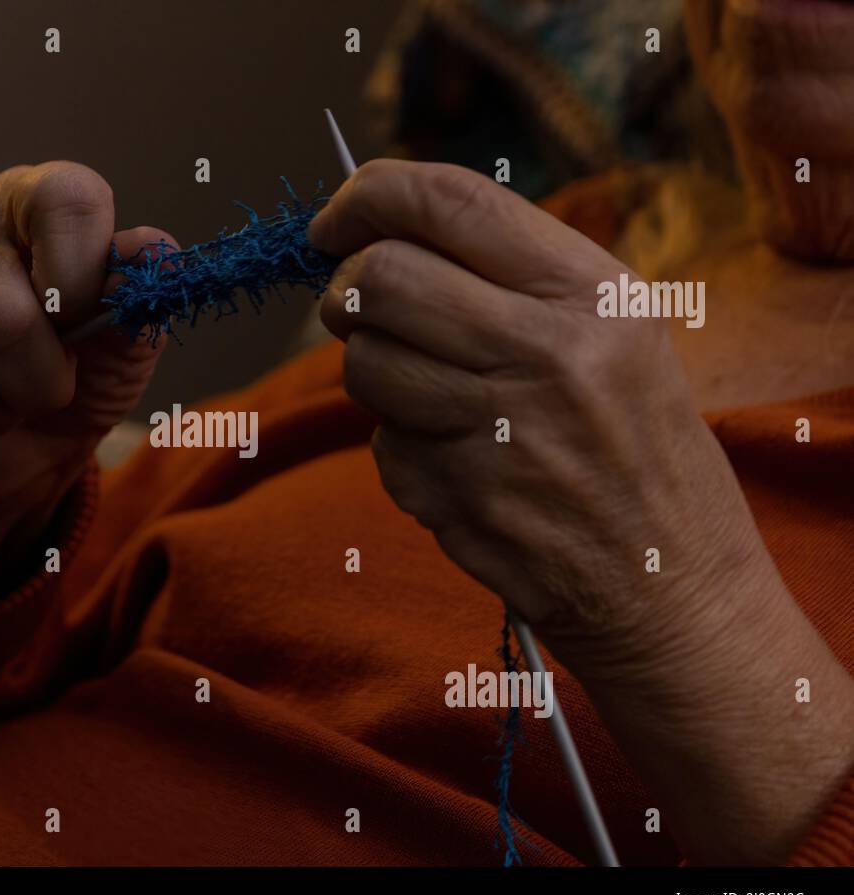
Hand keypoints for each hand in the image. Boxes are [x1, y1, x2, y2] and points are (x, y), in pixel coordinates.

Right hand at [0, 161, 175, 605]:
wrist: (12, 451)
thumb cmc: (74, 376)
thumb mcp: (123, 343)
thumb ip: (136, 297)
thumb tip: (151, 254)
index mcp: (25, 204)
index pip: (66, 200)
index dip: (85, 276)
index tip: (81, 319)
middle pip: (0, 317)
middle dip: (39, 380)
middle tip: (45, 386)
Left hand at [309, 158, 753, 653]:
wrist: (671, 585)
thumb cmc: (634, 445)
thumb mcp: (615, 333)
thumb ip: (511, 275)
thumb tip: (379, 234)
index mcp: (593, 294)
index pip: (451, 201)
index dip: (368, 196)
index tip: (334, 221)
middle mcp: (548, 353)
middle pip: (381, 278)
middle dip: (345, 288)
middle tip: (354, 306)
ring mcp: (498, 431)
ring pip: (364, 363)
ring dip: (372, 372)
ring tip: (431, 395)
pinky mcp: (458, 497)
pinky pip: (382, 445)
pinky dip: (402, 448)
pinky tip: (462, 466)